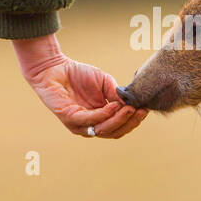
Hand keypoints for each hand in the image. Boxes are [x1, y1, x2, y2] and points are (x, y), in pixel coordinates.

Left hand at [13, 34, 147, 138]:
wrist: (55, 67)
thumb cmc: (78, 74)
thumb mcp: (105, 83)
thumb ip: (117, 94)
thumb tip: (133, 103)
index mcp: (100, 118)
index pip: (120, 127)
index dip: (133, 121)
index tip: (145, 110)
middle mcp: (90, 125)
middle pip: (114, 132)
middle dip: (129, 123)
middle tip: (139, 111)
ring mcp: (79, 124)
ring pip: (103, 130)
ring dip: (118, 120)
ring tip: (129, 108)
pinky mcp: (69, 118)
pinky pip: (89, 121)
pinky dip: (103, 115)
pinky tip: (113, 106)